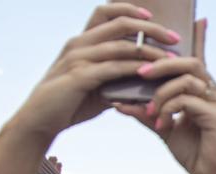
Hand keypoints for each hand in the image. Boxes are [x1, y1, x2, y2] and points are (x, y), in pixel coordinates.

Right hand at [10, 4, 180, 141]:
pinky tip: (152, 73)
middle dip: (151, 28)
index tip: (152, 17)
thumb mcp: (96, 85)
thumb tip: (144, 79)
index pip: (105, 12)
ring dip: (150, 52)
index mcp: (82, 41)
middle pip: (120, 24)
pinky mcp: (80, 77)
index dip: (129, 10)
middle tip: (174, 38)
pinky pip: (114, 68)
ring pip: (121, 46)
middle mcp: (79, 44)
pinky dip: (135, 69)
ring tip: (172, 59)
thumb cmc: (70, 102)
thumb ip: (116, 77)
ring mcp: (78, 58)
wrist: (40, 120)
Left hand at [114, 20, 215, 173]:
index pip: (198, 57)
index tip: (199, 18)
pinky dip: (169, 107)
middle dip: (161, 63)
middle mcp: (212, 91)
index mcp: (201, 90)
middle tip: (140, 72)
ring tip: (149, 108)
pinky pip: (188, 99)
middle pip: (188, 61)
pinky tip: (161, 122)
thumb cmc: (195, 153)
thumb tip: (118, 100)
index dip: (199, 37)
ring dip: (161, 89)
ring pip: (187, 77)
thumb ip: (144, 111)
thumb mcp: (163, 128)